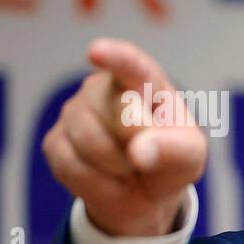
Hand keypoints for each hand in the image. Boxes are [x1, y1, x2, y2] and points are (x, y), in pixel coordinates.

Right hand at [42, 38, 206, 236]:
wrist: (145, 191)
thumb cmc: (170, 158)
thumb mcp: (190, 156)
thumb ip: (173, 150)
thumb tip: (139, 152)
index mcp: (143, 81)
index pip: (130, 64)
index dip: (115, 58)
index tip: (98, 52)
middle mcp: (101, 88)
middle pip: (116, 114)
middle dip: (139, 143)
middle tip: (149, 154)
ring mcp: (73, 113)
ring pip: (91, 143)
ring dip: (120, 168)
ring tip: (131, 167)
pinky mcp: (54, 143)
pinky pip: (73, 168)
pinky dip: (100, 186)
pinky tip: (110, 180)